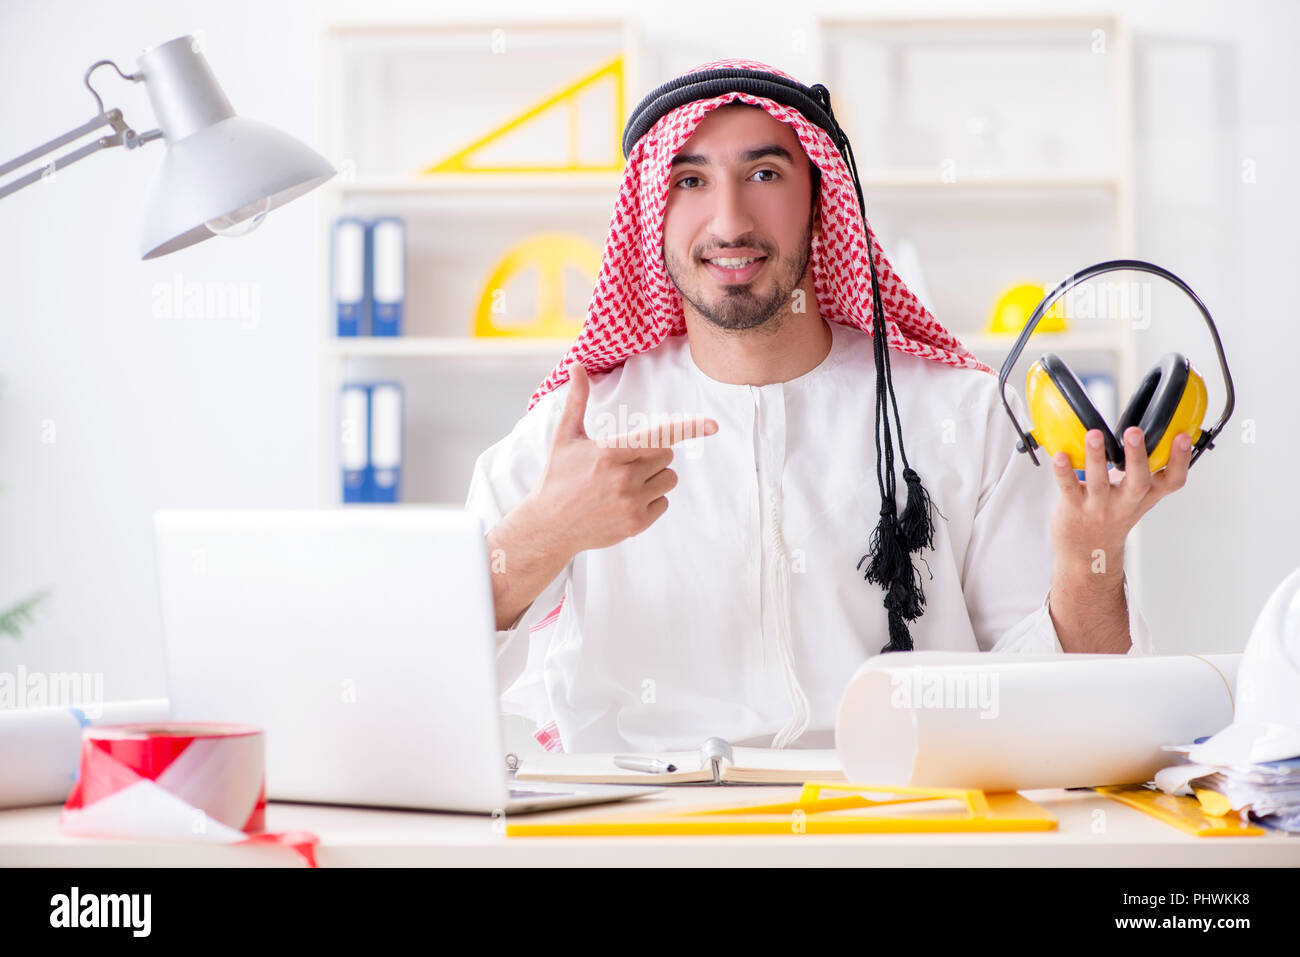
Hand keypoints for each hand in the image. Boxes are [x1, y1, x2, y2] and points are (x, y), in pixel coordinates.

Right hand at [528, 362, 718, 553]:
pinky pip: (664, 502)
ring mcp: (631, 503)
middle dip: (652, 456)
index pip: (657, 436)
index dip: (687, 428)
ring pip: (669, 478)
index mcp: (609, 452)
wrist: (549, 526)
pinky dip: (651, 501)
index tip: (712, 424)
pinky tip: (624, 503)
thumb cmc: (558, 477)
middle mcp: (623, 478)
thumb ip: (577, 399)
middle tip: (624, 464)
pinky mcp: (636, 523)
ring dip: (654, 478)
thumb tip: (577, 364)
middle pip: (666, 455)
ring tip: (624, 484)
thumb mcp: (565, 437)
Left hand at [1049, 426, 1192, 568]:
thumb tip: (1150, 432)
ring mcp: (1099, 507)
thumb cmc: (1112, 516)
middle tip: (1135, 432)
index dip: (1180, 460)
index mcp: (1145, 497)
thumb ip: (1143, 472)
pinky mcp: (1074, 508)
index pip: (1172, 481)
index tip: (1183, 437)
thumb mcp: (1136, 498)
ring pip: (1099, 482)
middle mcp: (1125, 503)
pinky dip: (1064, 471)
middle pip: (1138, 481)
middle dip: (1137, 456)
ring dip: (1096, 457)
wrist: (1087, 555)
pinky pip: (1068, 487)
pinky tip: (1060, 456)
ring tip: (1094, 435)